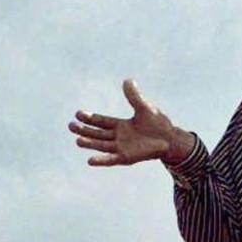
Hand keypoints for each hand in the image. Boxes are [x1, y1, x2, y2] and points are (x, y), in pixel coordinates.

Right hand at [69, 78, 193, 166]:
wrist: (171, 139)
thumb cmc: (159, 124)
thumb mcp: (144, 108)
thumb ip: (134, 97)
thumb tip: (127, 80)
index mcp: (121, 125)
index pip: (101, 122)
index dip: (90, 118)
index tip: (78, 113)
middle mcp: (118, 137)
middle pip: (97, 134)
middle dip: (84, 130)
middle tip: (70, 126)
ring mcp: (122, 148)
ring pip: (101, 146)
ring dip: (89, 144)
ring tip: (77, 140)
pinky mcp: (127, 157)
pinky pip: (112, 159)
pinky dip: (102, 160)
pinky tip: (90, 160)